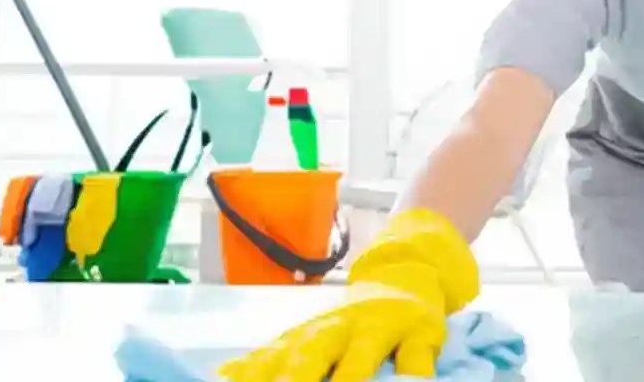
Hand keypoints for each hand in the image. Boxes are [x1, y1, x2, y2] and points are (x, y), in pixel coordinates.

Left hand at [218, 208, 479, 381]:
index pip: (273, 360)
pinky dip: (414, 373)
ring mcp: (381, 328)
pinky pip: (417, 356)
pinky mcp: (420, 331)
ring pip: (363, 355)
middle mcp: (340, 330)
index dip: (252, 376)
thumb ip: (270, 359)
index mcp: (308, 335)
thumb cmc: (348, 322)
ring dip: (351, 376)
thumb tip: (222, 373)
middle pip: (311, 354)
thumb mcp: (308, 338)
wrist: (406, 272)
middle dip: (293, 379)